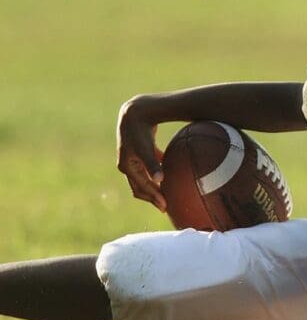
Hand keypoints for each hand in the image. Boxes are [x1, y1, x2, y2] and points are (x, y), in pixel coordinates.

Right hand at [116, 96, 166, 211]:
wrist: (135, 112)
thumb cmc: (140, 131)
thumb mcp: (146, 149)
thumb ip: (152, 164)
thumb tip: (160, 179)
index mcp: (127, 167)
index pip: (141, 188)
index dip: (153, 198)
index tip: (165, 207)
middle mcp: (126, 165)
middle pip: (139, 187)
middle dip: (152, 197)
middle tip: (165, 206)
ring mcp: (131, 158)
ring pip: (142, 178)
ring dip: (153, 187)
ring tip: (165, 193)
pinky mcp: (137, 151)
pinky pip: (147, 166)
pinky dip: (155, 172)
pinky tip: (166, 174)